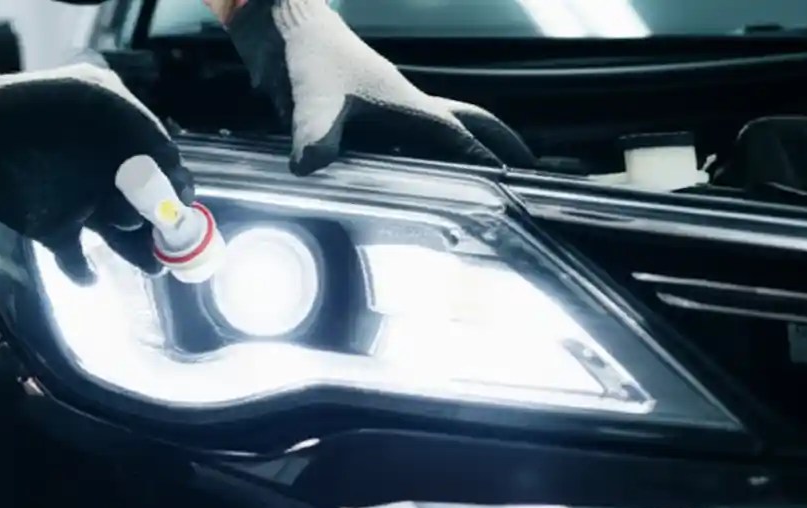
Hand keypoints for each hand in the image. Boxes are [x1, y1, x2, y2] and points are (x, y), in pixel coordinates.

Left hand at [0, 52, 192, 282]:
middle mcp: (105, 169)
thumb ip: (138, 133)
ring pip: (119, 232)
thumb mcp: (94, 100)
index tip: (178, 208)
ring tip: (150, 265)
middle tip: (166, 240)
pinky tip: (87, 274)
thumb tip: (172, 177)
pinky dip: (81, 270)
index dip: (175, 189)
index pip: (164, 166)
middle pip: (147, 206)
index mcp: (120, 134)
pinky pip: (75, 255)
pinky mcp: (52, 225)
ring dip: (137, 251)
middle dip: (160, 225)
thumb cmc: (27, 106)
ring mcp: (80, 198)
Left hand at [225, 0, 535, 174]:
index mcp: (406, 105)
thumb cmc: (306, 54)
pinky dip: (421, 158)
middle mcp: (404, 106)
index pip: (459, 135)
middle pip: (467, 121)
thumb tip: (309, 167)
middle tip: (524, 166)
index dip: (486, 157)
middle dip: (500, 142)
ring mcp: (386, 108)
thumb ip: (313, 136)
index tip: (515, 180)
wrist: (282, 27)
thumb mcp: (311, 100)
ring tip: (479, 182)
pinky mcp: (363, 112)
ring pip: (439, 132)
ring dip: (464, 150)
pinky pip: (405, 140)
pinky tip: (410, 179)